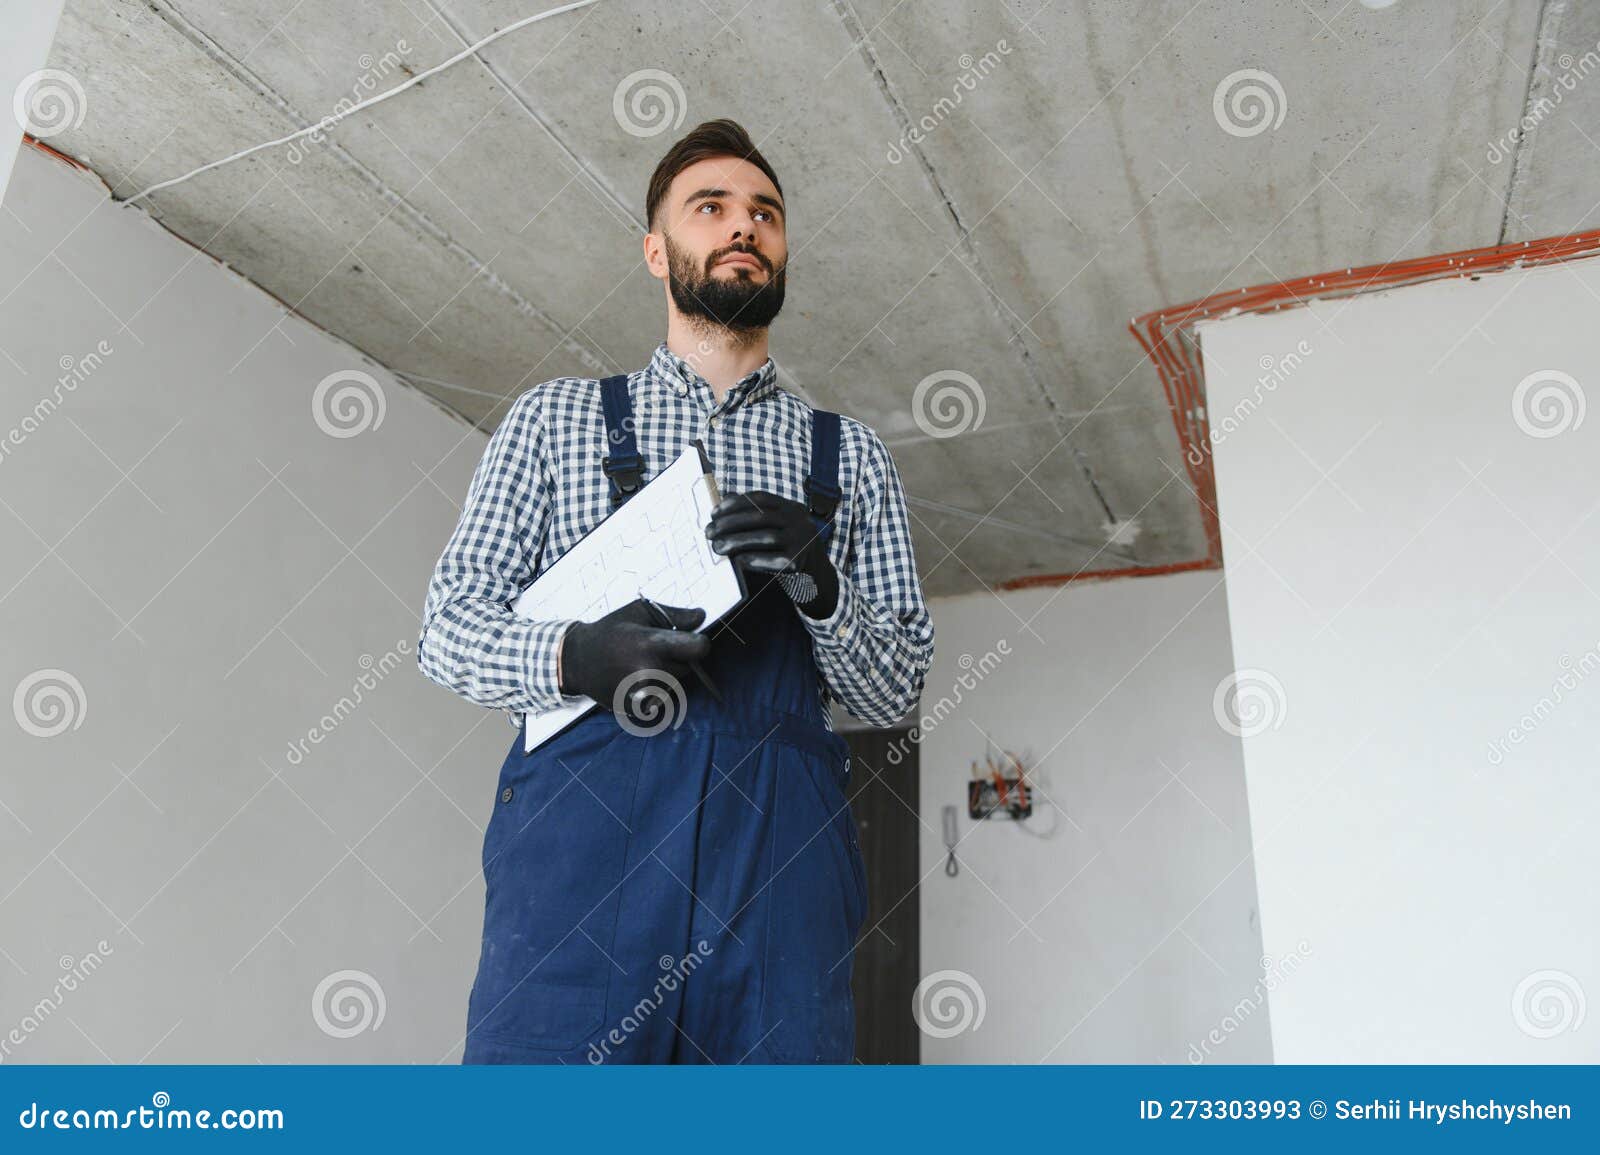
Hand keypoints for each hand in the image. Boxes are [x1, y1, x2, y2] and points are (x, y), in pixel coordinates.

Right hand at [557, 597, 709, 713]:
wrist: (578, 660)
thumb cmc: (611, 630)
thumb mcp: (640, 612)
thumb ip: (675, 615)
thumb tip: (701, 617)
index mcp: (652, 644)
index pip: (698, 648)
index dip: (699, 643)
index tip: (690, 641)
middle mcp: (650, 671)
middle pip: (687, 668)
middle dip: (678, 659)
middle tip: (654, 651)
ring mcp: (643, 693)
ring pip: (676, 685)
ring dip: (667, 676)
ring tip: (642, 664)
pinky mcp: (637, 708)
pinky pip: (662, 699)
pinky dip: (655, 691)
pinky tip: (636, 679)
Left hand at [705, 489, 837, 617]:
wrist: (817, 578)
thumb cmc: (787, 551)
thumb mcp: (776, 529)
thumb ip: (754, 518)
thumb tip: (722, 508)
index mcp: (792, 508)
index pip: (761, 498)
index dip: (735, 503)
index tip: (714, 513)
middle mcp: (800, 521)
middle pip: (761, 517)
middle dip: (730, 523)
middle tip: (709, 532)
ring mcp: (803, 541)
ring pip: (766, 537)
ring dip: (737, 541)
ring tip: (717, 547)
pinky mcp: (801, 562)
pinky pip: (775, 560)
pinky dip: (755, 559)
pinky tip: (738, 561)